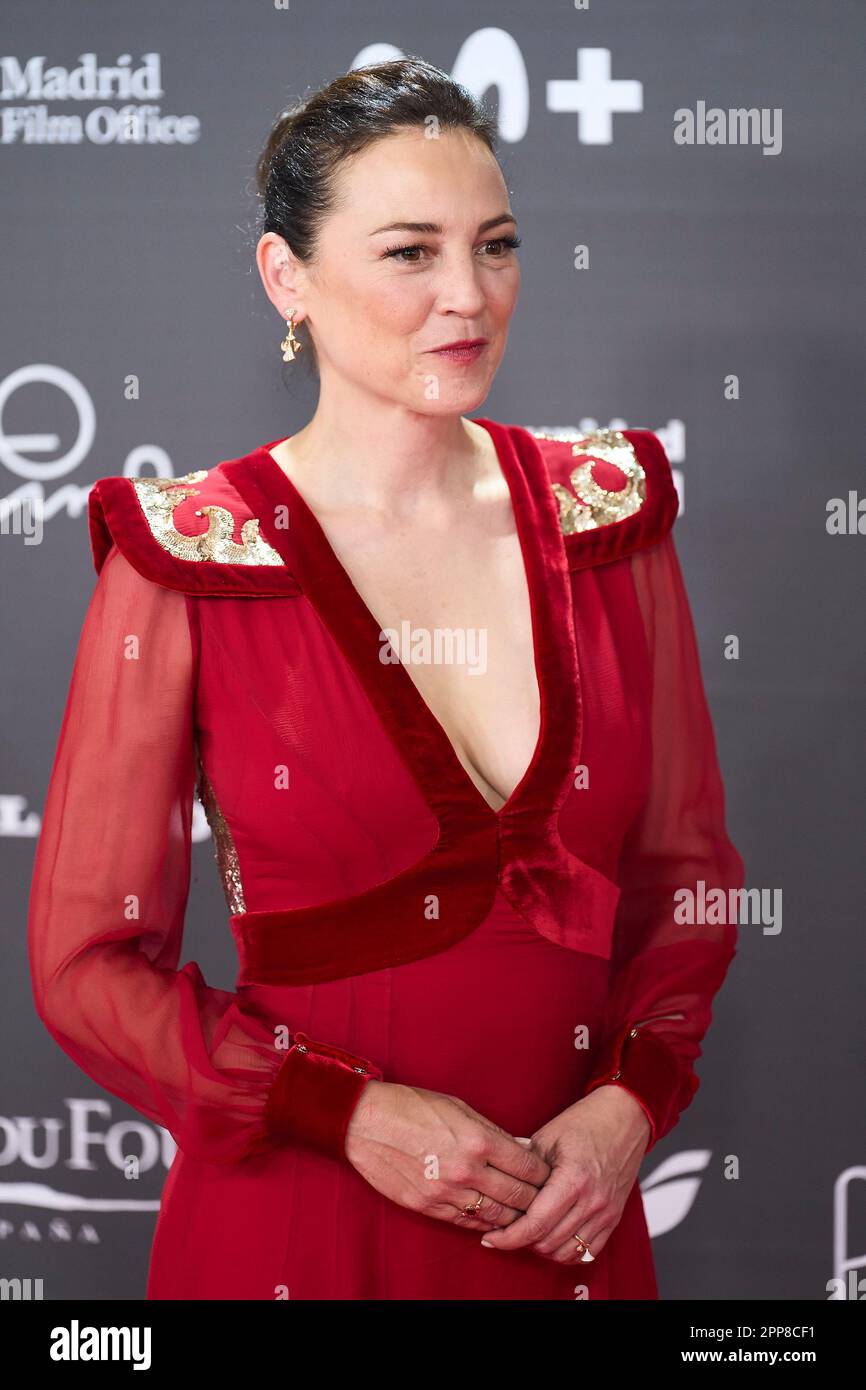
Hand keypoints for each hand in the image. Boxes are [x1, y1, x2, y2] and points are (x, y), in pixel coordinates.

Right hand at [345, 1080, 551, 1232]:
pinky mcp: (428, 1207)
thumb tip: (522, 1148)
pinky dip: (484, 1223)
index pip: (528, 1167)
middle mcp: (466, 1170)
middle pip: (518, 1196)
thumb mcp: (459, 1108)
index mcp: (478, 1140)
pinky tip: (492, 1219)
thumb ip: (493, 1132)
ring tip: (522, 1212)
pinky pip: (466, 1223)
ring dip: (513, 1216)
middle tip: (545, 1198)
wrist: (366, 1122)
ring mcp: (446, 1192)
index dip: (543, 1174)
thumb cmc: (412, 1106)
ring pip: (495, 1216)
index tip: (548, 1175)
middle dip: (536, 1199)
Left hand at [477, 1085, 651, 1262]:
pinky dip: (566, 1252)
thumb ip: (522, 1167)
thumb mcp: (547, 1137)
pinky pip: (587, 1252)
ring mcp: (606, 1213)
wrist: (626, 1117)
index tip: (491, 1237)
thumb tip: (496, 1184)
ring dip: (542, 1248)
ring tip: (526, 1233)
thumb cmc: (586, 1122)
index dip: (508, 1237)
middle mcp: (592, 1201)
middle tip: (504, 1231)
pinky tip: (551, 1238)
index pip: (536, 1224)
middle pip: (548, 1242)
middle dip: (521, 1242)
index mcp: (574, 1179)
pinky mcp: (613, 1219)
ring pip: (566, 1253)